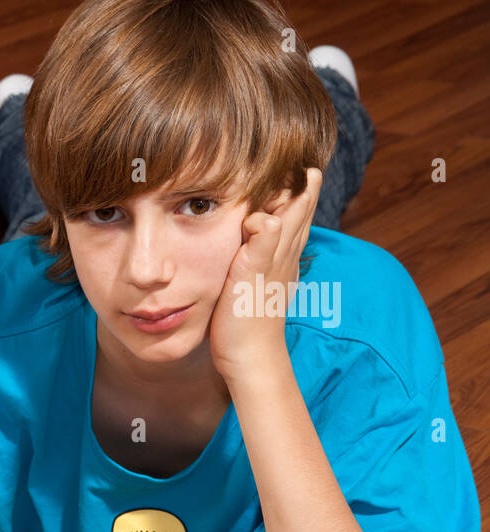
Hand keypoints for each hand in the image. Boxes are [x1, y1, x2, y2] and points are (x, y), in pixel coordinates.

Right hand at [209, 167, 321, 382]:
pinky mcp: (270, 284)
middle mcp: (285, 255)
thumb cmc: (244, 319)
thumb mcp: (247, 277)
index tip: (299, 155)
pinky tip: (276, 233)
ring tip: (299, 187)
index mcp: (279, 248)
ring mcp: (280, 270)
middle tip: (305, 161)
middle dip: (303, 187)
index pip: (295, 204)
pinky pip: (281, 247)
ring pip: (294, 229)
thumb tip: (268, 215)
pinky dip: (283, 230)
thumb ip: (260, 243)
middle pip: (300, 213)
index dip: (298, 180)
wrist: (249, 358)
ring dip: (297, 206)